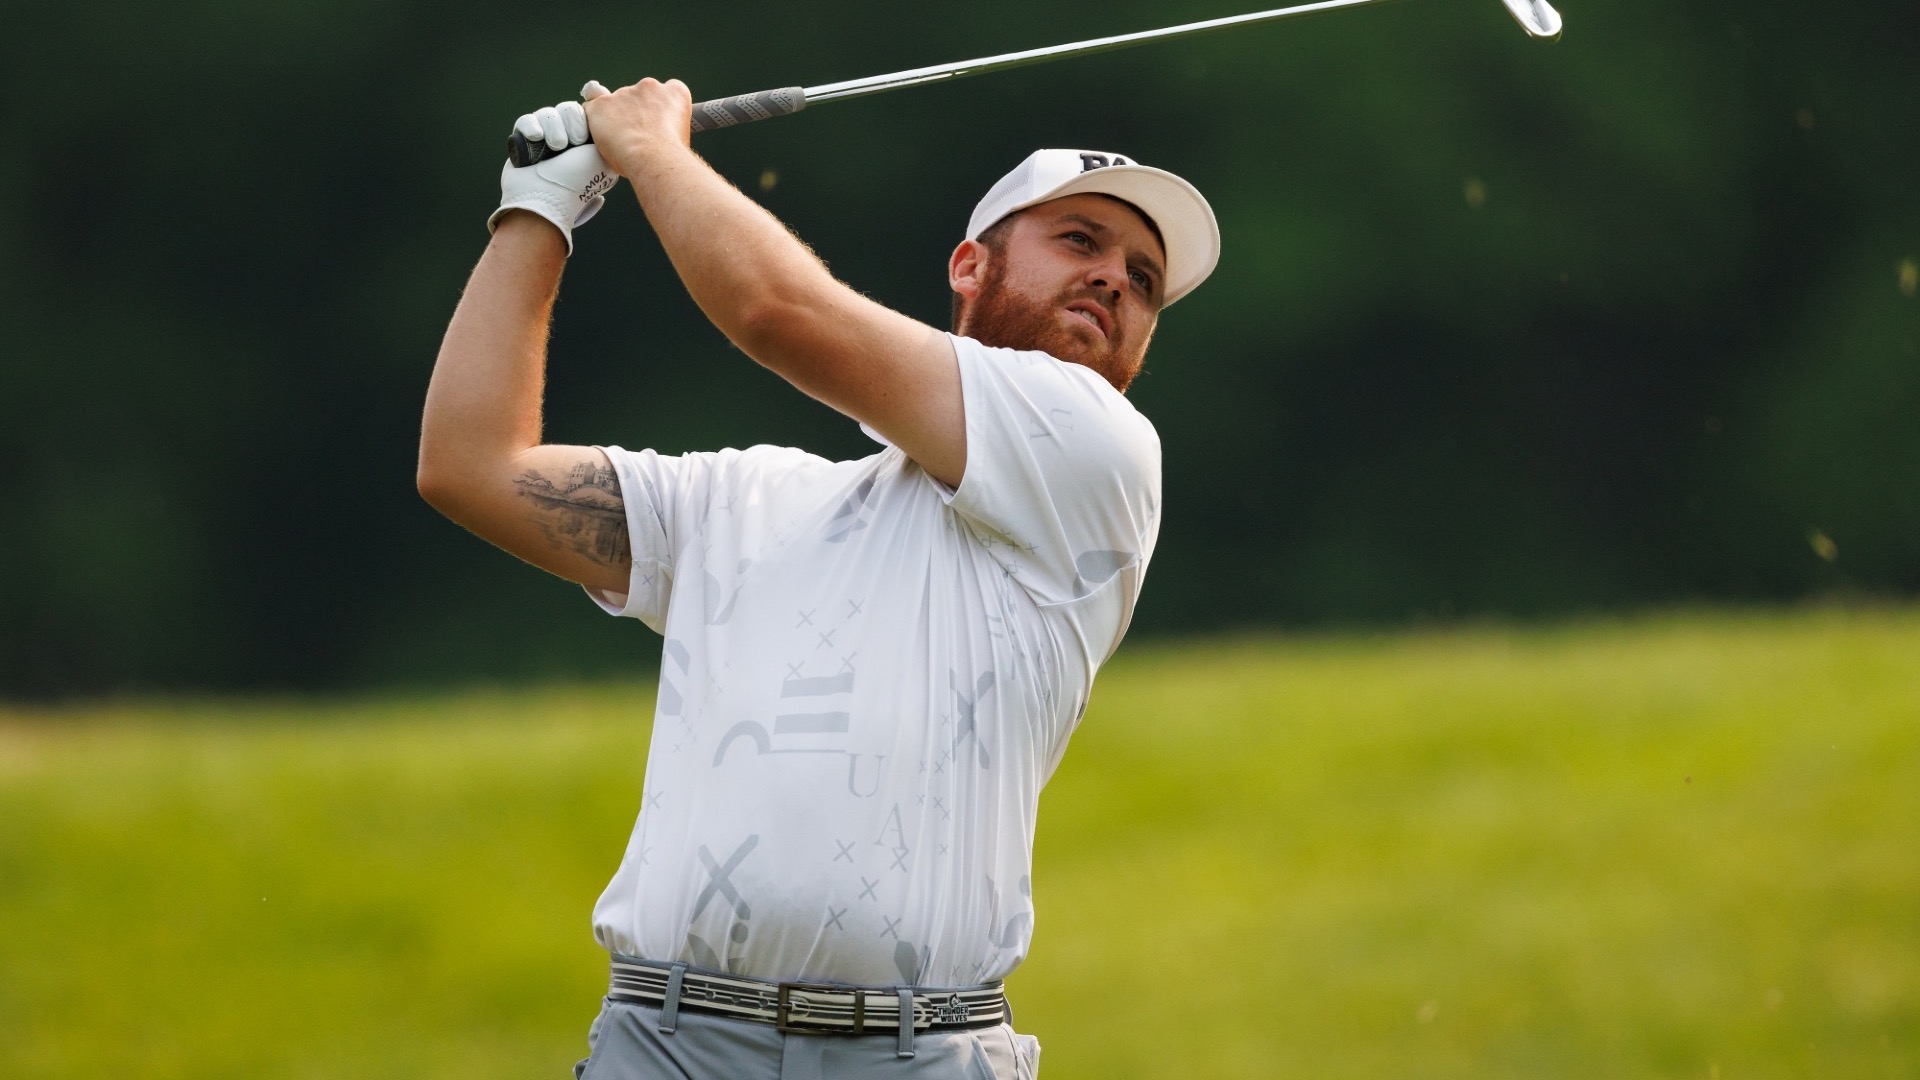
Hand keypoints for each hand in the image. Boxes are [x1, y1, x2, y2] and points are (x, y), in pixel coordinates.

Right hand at [489, 86, 619, 255]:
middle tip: (570, 146)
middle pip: (566, 109)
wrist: (546, 199)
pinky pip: (526, 120)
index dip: (583, 119)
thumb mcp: (603, 156)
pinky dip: (531, 126)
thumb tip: (609, 120)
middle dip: (568, 124)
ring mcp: (544, 141)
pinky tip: (536, 137)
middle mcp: (566, 140)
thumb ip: (609, 136)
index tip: (582, 138)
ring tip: (554, 148)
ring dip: (553, 129)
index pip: (584, 112)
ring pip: (547, 114)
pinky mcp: (524, 143)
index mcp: (586, 143)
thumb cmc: (577, 181)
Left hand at [580, 77, 693, 179]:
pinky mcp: (601, 104)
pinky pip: (591, 109)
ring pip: (614, 104)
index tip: (656, 122)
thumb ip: (670, 126)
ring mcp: (624, 93)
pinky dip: (595, 122)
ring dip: (615, 118)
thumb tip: (660, 136)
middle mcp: (650, 86)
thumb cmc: (670, 156)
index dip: (659, 107)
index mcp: (674, 93)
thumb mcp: (682, 136)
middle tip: (637, 136)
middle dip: (635, 113)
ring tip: (621, 143)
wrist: (653, 159)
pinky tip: (602, 138)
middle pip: (638, 96)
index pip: (666, 91)